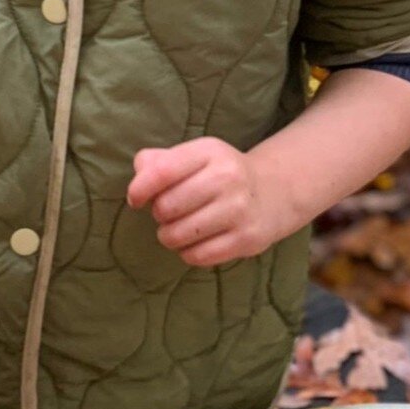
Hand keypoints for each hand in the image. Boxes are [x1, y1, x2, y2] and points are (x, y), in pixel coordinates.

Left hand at [125, 138, 294, 267]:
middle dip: (158, 214)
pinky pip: (197, 256)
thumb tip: (139, 176)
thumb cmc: (217, 174)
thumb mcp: (193, 157)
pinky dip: (187, 252)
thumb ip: (158, 161)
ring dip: (169, 236)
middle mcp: (228, 178)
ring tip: (179, 228)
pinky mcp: (246, 239)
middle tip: (168, 212)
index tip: (136, 199)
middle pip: (166, 207)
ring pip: (178, 235)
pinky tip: (195, 241)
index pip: (162, 171)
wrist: (273, 192)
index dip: (140, 189)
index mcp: (209, 152)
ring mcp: (240, 210)